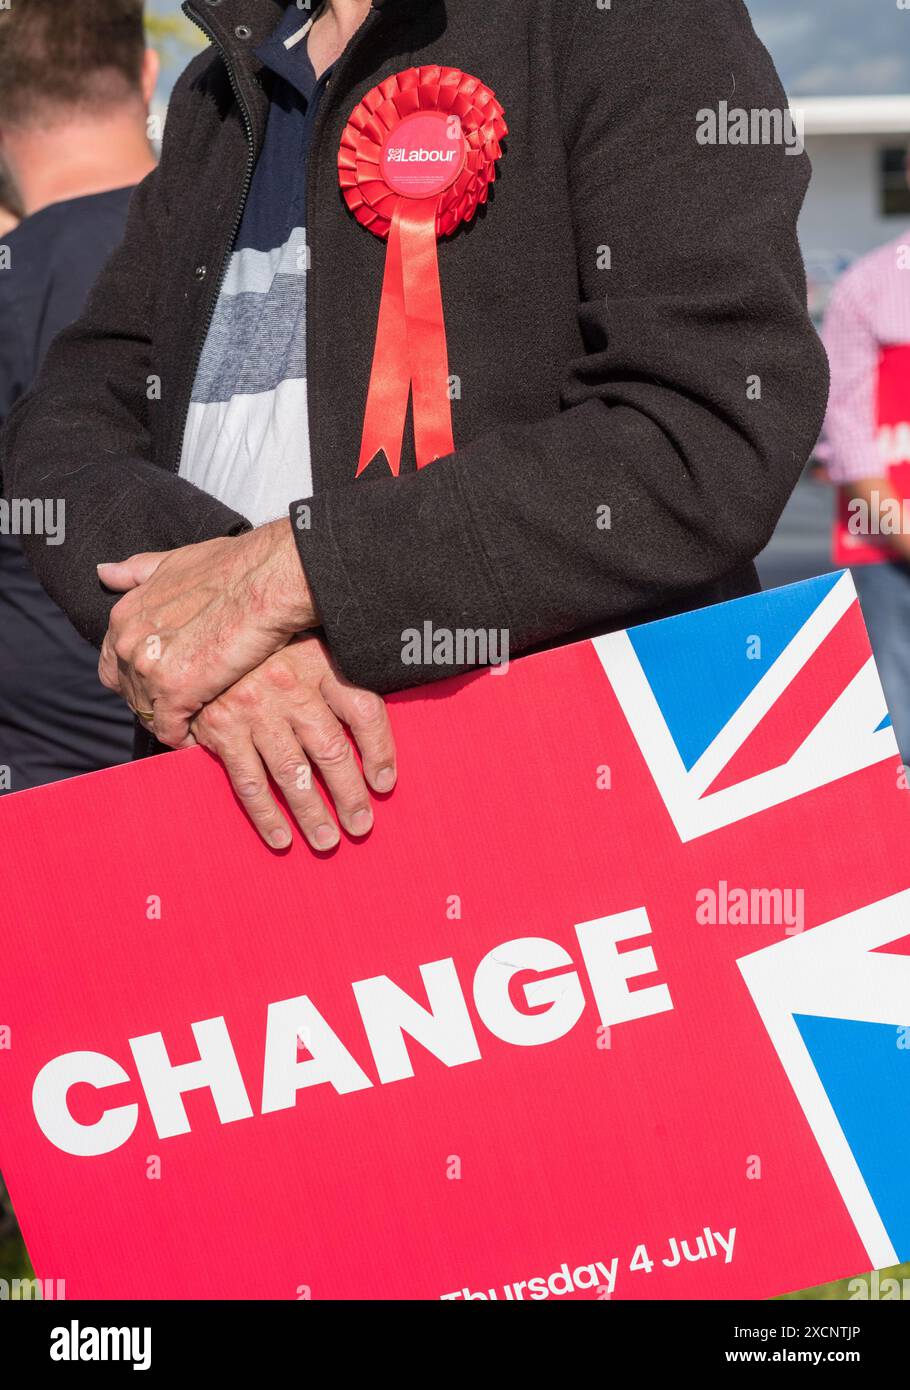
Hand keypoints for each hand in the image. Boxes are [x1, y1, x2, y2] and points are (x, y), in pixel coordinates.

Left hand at [98, 519, 315, 746]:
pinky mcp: (175, 691)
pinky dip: (185, 737)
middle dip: (153, 702)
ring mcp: (149, 668)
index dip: (139, 678)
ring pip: (148, 713)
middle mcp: (129, 642)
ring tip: (198, 722)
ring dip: (171, 721)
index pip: (114, 664)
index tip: (165, 684)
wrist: (267, 580)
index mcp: (126, 614)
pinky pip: (169, 730)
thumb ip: (137, 572)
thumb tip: (104, 572)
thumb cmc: (233, 567)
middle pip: (129, 692)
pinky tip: (203, 735)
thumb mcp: (173, 561)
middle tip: (185, 707)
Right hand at [189, 635, 396, 850]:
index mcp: (319, 663)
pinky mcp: (223, 730)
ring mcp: (254, 708)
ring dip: (312, 813)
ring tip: (327, 841)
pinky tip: (282, 839)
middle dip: (349, 795)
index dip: (380, 751)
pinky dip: (267, 816)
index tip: (385, 785)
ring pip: (292, 773)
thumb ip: (338, 684)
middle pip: (330, 748)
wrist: (205, 648)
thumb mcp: (308, 654)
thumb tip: (376, 741)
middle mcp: (289, 685)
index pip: (363, 710)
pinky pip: (250, 783)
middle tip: (360, 826)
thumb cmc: (269, 658)